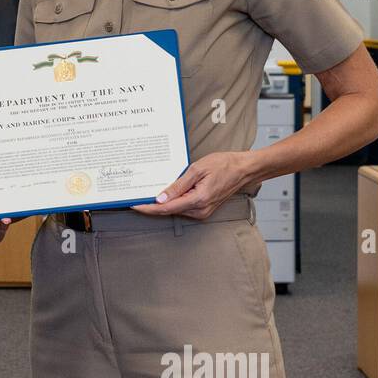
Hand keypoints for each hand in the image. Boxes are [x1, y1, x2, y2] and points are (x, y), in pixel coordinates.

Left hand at [131, 151, 255, 219]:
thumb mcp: (197, 169)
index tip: (134, 205)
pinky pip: (183, 207)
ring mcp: (203, 212)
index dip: (148, 208)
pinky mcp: (204, 209)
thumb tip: (160, 198)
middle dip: (151, 206)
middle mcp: (200, 210)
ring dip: (161, 204)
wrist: (244, 169)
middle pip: (169, 211)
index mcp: (198, 200)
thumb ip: (178, 185)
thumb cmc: (224, 165)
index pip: (166, 208)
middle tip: (134, 197)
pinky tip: (165, 194)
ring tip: (146, 194)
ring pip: (175, 210)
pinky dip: (172, 202)